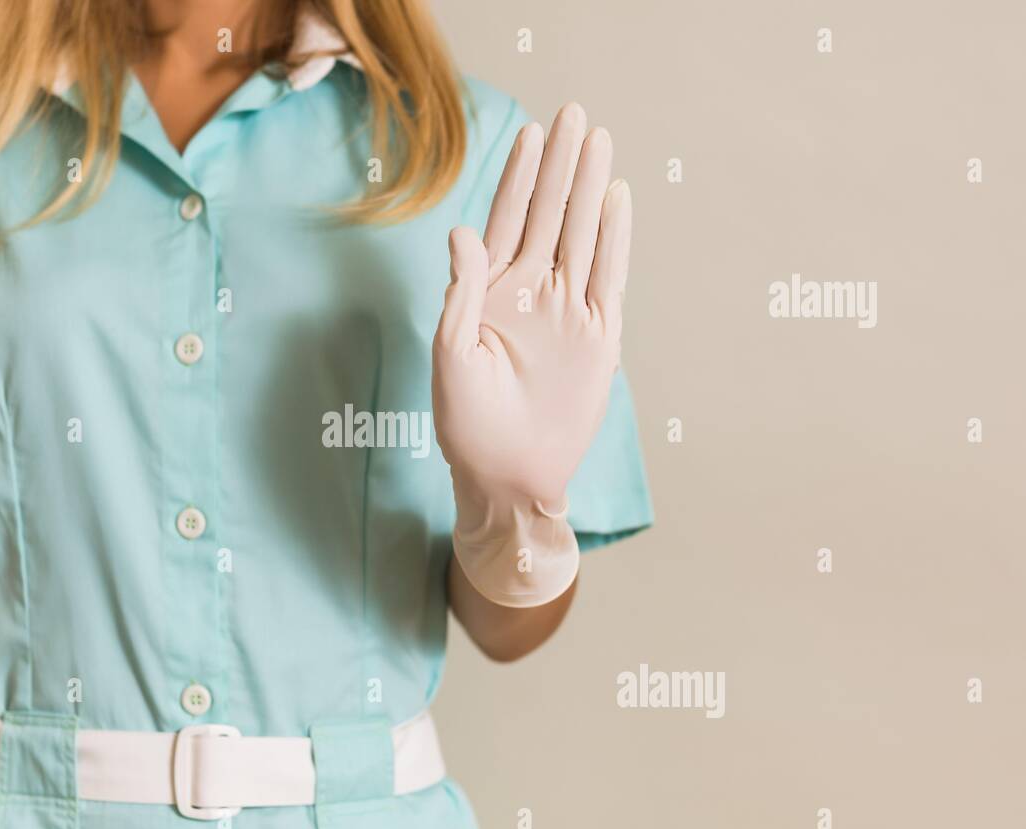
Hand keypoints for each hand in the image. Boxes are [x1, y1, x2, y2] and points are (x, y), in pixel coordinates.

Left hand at [432, 102, 631, 606]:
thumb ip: (461, 292)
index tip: (531, 132)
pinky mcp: (598, 337)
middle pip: (550, 215)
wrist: (508, 475)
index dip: (519, 177)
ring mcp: (567, 312)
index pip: (508, 221)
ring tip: (598, 141)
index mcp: (490, 295)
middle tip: (573, 114)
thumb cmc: (467, 424)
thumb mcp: (450, 355)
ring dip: (588, 189)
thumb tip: (463, 232)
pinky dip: (614, 239)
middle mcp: (531, 294)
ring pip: (582, 236)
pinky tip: (616, 199)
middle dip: (560, 166)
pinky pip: (608, 278)